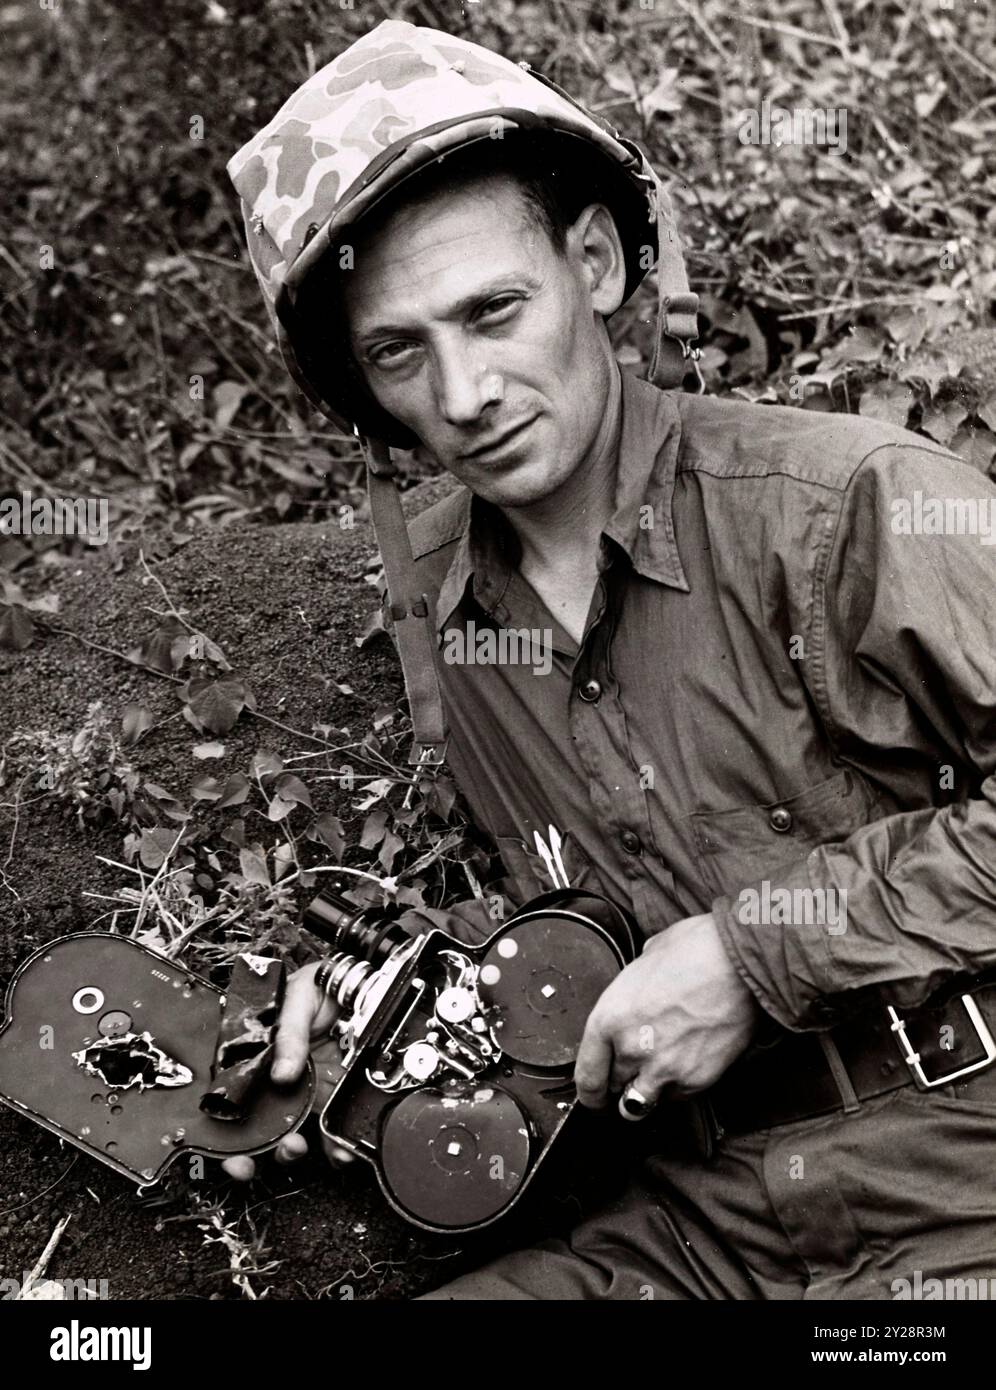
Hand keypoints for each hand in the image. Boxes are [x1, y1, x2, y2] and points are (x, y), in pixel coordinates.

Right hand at [222, 961, 355, 1180]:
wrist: (359, 982)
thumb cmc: (319, 983)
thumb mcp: (298, 998)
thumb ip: (289, 1033)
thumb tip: (282, 1073)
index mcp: (255, 1054)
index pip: (233, 1096)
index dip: (229, 1131)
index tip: (234, 1155)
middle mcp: (276, 1075)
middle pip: (260, 1121)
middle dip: (262, 1148)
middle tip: (269, 1156)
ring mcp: (306, 1086)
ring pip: (293, 1128)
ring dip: (294, 1148)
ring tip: (300, 1149)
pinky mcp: (332, 1090)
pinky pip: (328, 1121)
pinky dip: (332, 1142)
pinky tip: (337, 1150)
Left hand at [574, 913, 757, 1115]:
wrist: (740, 965)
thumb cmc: (696, 951)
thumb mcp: (647, 958)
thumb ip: (635, 986)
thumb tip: (639, 989)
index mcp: (609, 1018)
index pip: (587, 1076)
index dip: (589, 1091)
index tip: (593, 1095)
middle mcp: (631, 1050)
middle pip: (614, 1088)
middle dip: (621, 1080)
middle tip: (634, 1066)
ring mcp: (664, 1069)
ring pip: (641, 1103)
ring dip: (645, 1093)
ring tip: (655, 1077)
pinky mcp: (696, 1081)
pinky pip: (677, 1097)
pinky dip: (677, 1088)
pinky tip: (686, 1065)